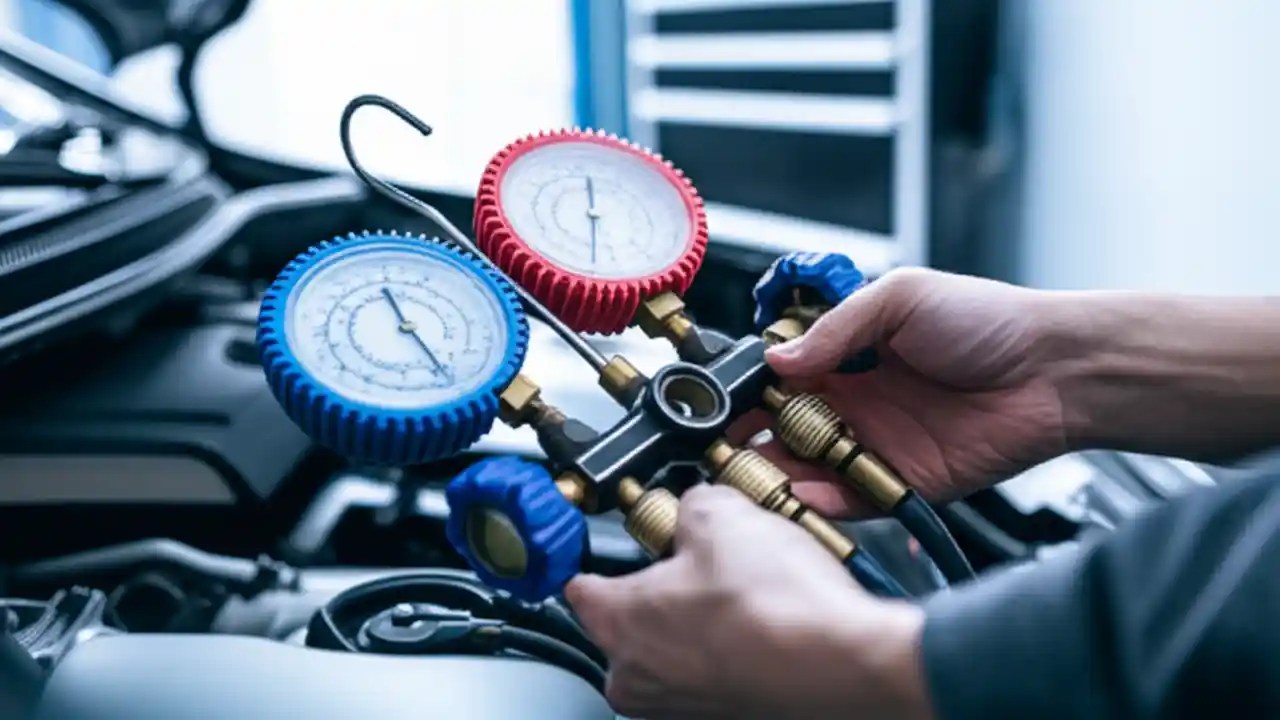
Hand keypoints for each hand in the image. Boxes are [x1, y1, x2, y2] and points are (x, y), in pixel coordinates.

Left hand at [566, 485, 930, 719]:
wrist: (846, 664)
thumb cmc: (779, 608)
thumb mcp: (722, 514)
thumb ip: (689, 503)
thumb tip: (695, 505)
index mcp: (617, 623)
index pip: (579, 583)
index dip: (601, 551)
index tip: (618, 540)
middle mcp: (638, 676)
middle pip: (629, 617)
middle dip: (660, 584)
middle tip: (699, 556)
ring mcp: (680, 703)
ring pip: (673, 644)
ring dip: (699, 614)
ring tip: (744, 585)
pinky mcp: (723, 712)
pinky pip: (711, 667)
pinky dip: (731, 642)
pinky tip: (765, 616)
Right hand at [732, 268, 1073, 517]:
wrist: (1056, 371)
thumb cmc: (990, 321)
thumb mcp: (901, 296)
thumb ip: (836, 328)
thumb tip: (779, 358)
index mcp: (849, 351)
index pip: (781, 374)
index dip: (750, 386)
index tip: (721, 398)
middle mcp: (856, 399)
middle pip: (784, 424)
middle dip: (748, 434)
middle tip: (721, 441)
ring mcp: (875, 441)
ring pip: (808, 465)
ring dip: (776, 471)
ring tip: (746, 473)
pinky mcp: (900, 480)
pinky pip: (850, 496)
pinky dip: (820, 499)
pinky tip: (799, 492)